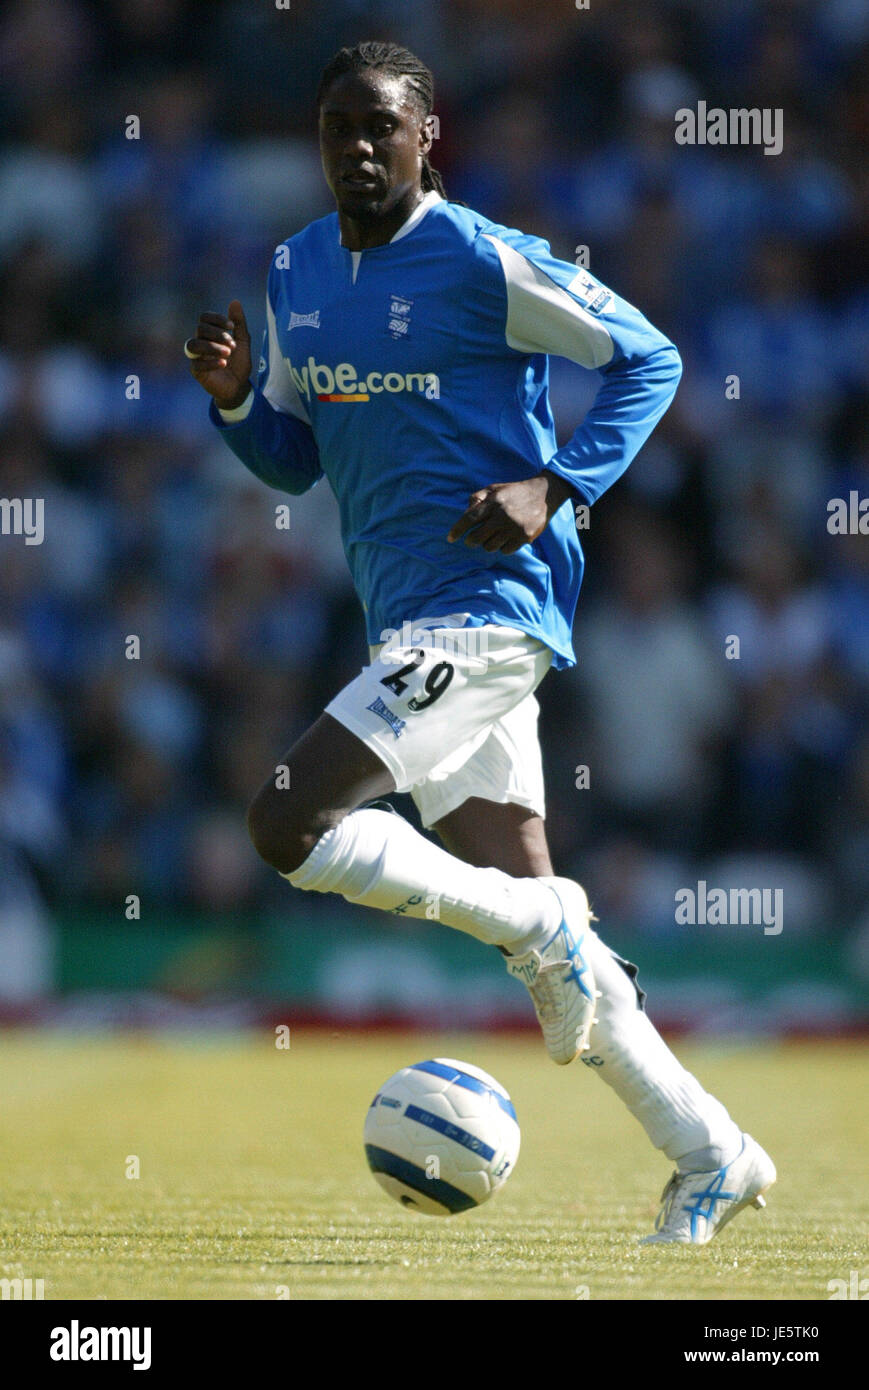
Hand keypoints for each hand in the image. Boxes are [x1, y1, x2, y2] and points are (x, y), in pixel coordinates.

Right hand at [185, 299, 252, 408]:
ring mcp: (197, 357)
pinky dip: (211, 362)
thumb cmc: (239, 362)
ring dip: (211, 347)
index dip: (217, 319)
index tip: (232, 326)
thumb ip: (239, 323)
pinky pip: (197, 364)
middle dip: (217, 334)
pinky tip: (224, 364)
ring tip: (228, 353)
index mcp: (210, 333)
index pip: (205, 317)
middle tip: (233, 345)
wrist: (240, 386)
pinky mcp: (196, 371)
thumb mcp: (243, 341)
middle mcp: (201, 342)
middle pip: (199, 329)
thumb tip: (235, 301)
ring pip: (193, 345)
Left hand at [446, 472, 573, 553]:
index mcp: (494, 502)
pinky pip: (505, 550)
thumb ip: (478, 498)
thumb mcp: (495, 488)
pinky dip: (502, 547)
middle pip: (477, 538)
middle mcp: (503, 515)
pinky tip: (505, 538)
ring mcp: (514, 527)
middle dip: (471, 541)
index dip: (457, 530)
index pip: (470, 519)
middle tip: (471, 540)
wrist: (545, 494)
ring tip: (493, 536)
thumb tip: (465, 513)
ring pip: (490, 546)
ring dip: (488, 543)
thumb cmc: (515, 492)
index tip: (450, 539)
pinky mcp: (525, 536)